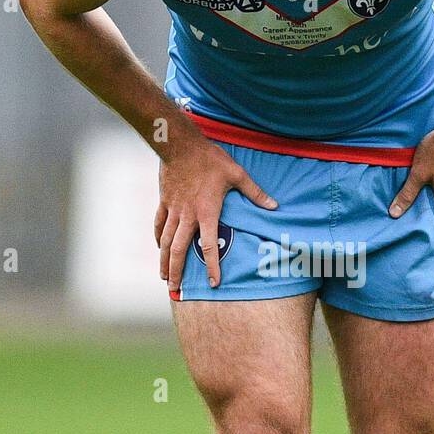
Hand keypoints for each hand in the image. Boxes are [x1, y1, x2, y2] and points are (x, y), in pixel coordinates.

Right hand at [154, 129, 276, 290]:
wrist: (180, 145)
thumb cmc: (211, 159)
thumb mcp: (237, 174)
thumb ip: (255, 192)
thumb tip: (274, 205)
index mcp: (207, 212)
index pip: (209, 246)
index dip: (212, 266)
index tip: (214, 282)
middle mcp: (188, 216)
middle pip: (179, 250)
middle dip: (177, 271)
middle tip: (176, 288)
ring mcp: (173, 210)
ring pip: (166, 241)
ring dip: (164, 260)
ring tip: (164, 276)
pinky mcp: (164, 202)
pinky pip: (159, 224)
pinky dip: (158, 238)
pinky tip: (159, 247)